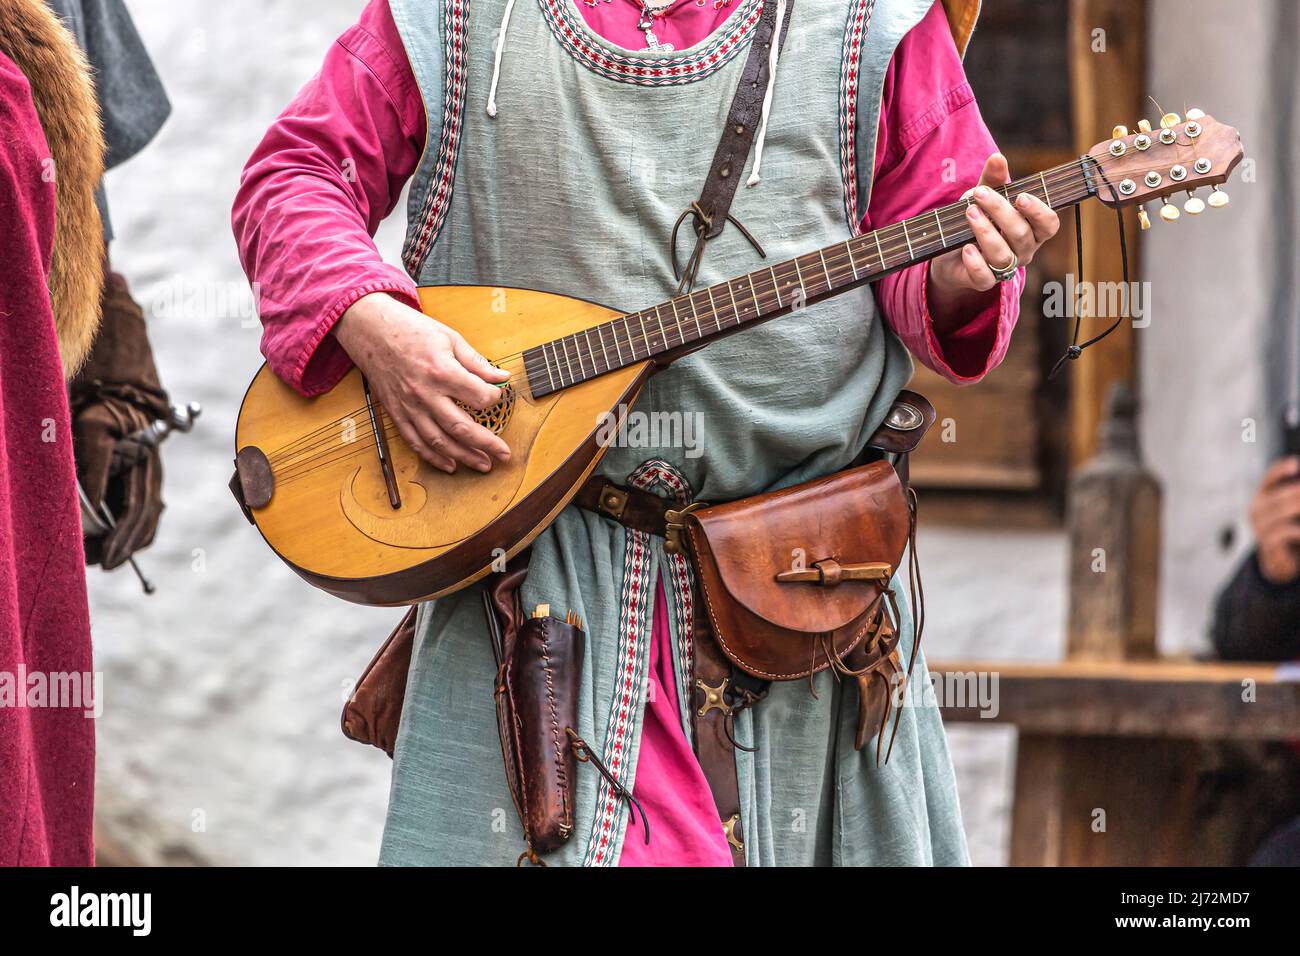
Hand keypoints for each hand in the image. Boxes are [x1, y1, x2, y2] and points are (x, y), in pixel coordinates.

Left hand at [74, 399, 164, 569]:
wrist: (122, 396)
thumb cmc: (102, 411)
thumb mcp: (91, 430)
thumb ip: (93, 466)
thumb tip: (95, 507)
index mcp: (142, 464)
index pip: (135, 509)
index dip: (120, 536)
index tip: (102, 557)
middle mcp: (152, 474)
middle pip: (144, 520)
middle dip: (123, 547)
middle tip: (102, 566)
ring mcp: (153, 479)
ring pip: (149, 520)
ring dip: (130, 545)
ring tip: (105, 561)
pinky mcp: (149, 482)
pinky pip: (148, 515)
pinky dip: (137, 534)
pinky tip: (118, 547)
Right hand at [333, 292, 511, 473]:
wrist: (371, 330)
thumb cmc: (411, 330)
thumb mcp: (450, 338)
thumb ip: (477, 363)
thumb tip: (502, 377)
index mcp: (442, 372)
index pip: (479, 397)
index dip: (495, 399)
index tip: (497, 395)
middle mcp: (425, 394)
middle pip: (462, 428)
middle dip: (487, 444)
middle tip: (504, 454)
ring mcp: (409, 407)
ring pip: (440, 441)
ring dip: (464, 457)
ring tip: (483, 464)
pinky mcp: (396, 413)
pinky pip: (415, 442)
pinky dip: (434, 457)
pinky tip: (451, 465)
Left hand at [928, 153, 1059, 317]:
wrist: (951, 253)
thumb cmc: (978, 220)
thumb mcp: (983, 196)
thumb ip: (992, 179)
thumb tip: (997, 157)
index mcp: (1032, 230)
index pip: (1049, 224)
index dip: (1038, 212)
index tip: (1020, 196)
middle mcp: (1023, 251)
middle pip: (1022, 235)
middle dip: (1000, 212)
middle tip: (979, 194)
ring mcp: (1004, 268)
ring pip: (1003, 255)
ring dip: (985, 232)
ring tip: (969, 213)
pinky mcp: (982, 281)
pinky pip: (984, 278)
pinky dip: (975, 263)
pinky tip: (966, 247)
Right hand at [1250, 457, 1299, 584]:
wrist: (1277, 557)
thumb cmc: (1288, 526)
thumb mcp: (1290, 507)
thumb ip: (1294, 496)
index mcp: (1262, 496)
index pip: (1269, 478)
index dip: (1281, 470)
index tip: (1296, 464)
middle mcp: (1257, 509)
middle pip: (1281, 496)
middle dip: (1298, 493)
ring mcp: (1260, 526)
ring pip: (1284, 512)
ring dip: (1299, 508)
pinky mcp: (1267, 542)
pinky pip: (1286, 532)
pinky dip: (1298, 530)